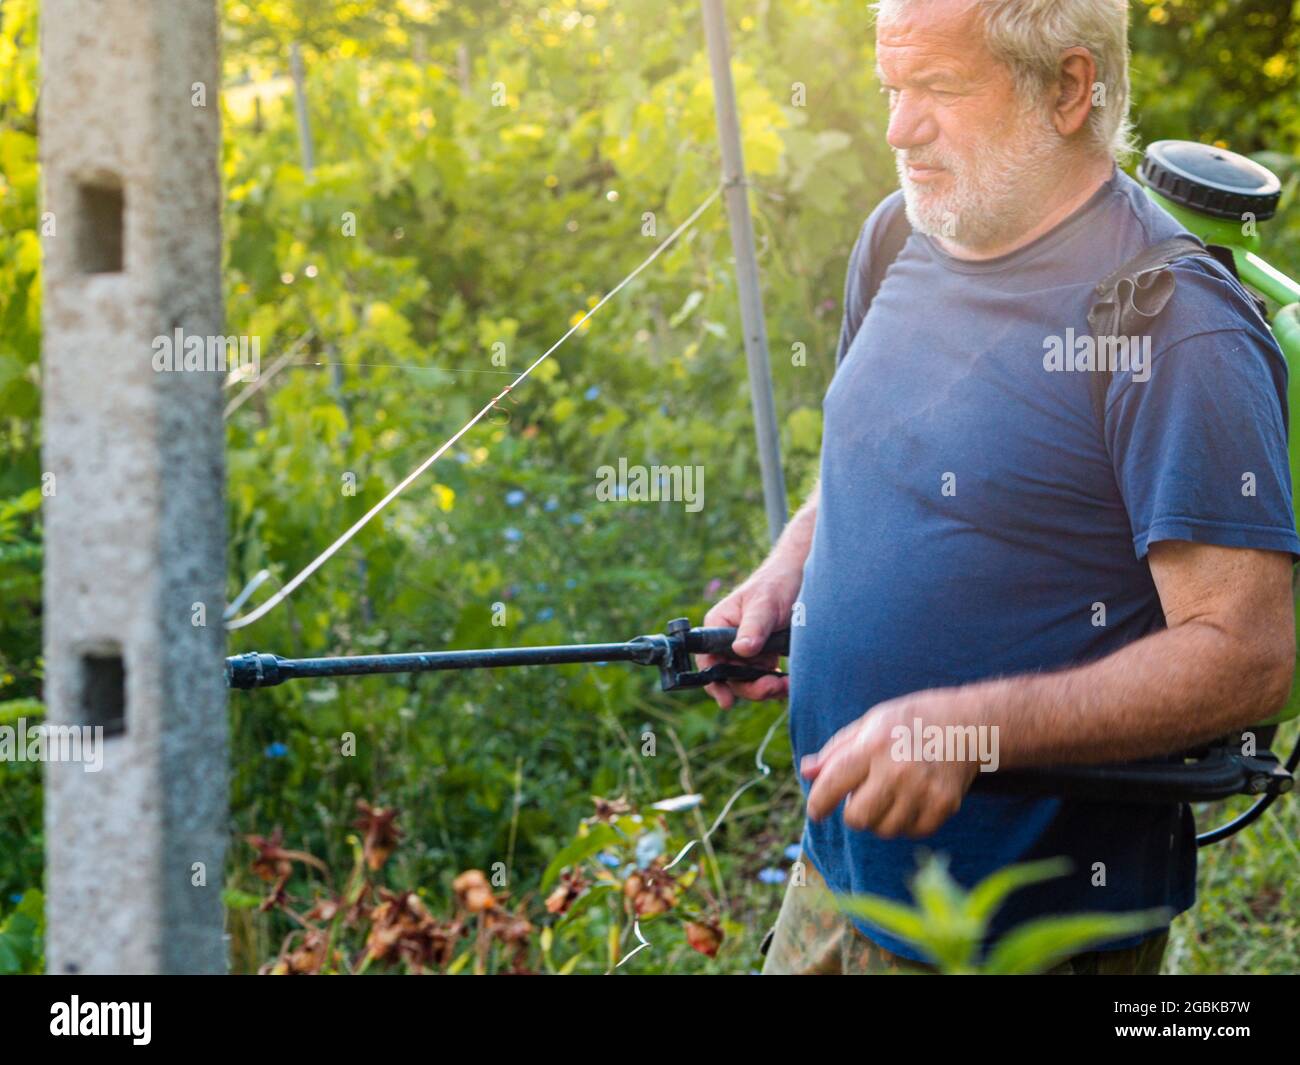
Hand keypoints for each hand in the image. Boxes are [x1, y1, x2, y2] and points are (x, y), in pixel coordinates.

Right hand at [698, 565, 799, 708]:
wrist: (802, 578)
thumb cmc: (777, 583)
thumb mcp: (765, 604)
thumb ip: (754, 627)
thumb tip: (742, 650)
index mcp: (718, 626)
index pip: (708, 661)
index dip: (715, 683)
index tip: (727, 701)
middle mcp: (728, 641)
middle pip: (731, 678)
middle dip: (751, 687)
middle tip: (773, 687)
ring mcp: (747, 651)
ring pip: (750, 682)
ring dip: (767, 688)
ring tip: (787, 684)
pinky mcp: (765, 656)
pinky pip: (766, 678)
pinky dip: (777, 684)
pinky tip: (790, 680)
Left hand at [801, 690, 979, 838]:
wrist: (966, 724)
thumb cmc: (907, 723)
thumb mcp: (868, 725)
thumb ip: (836, 751)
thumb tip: (806, 773)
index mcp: (873, 745)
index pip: (833, 783)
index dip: (818, 803)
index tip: (816, 812)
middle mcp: (898, 769)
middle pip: (858, 818)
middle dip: (853, 813)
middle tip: (862, 797)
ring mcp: (924, 789)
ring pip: (885, 830)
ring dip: (880, 819)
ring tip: (890, 795)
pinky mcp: (945, 805)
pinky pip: (912, 832)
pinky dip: (907, 823)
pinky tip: (912, 801)